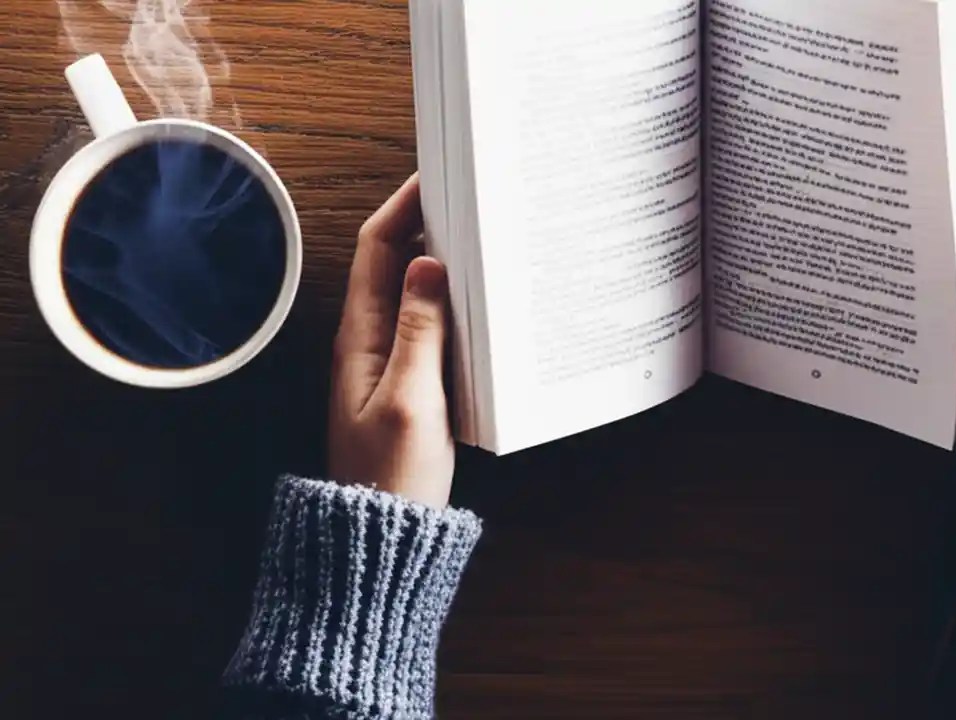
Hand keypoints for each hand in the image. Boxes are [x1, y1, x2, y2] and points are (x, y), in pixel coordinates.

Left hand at [329, 174, 454, 508]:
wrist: (381, 533)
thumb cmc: (392, 476)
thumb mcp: (412, 400)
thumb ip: (420, 331)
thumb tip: (428, 264)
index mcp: (361, 336)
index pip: (377, 249)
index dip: (404, 207)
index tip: (438, 177)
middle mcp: (370, 340)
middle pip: (395, 262)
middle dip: (429, 226)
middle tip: (473, 203)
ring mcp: (389, 361)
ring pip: (415, 292)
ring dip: (444, 264)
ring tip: (484, 241)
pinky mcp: (410, 382)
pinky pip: (430, 326)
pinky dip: (454, 304)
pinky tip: (483, 304)